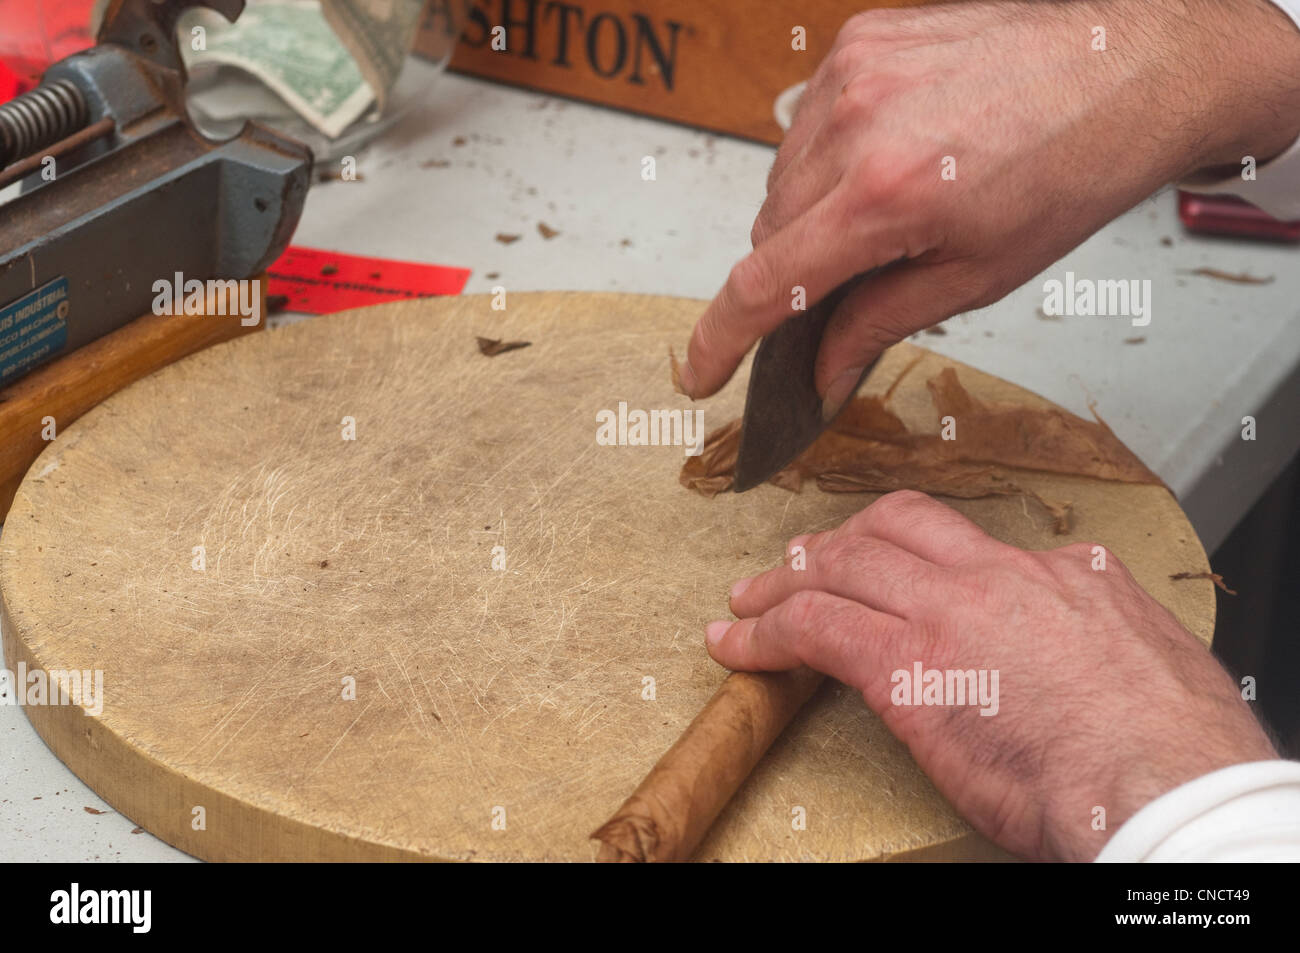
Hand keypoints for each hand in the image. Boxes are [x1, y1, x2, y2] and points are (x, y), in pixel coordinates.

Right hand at [680, 0, 1299, 414]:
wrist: (1123, 66)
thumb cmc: (1070, 167)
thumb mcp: (977, 274)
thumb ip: (879, 324)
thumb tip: (822, 372)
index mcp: (886, 196)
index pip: (765, 284)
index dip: (720, 340)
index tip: (700, 374)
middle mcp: (854, 126)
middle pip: (769, 233)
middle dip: (798, 271)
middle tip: (854, 279)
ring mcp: (851, 74)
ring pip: (782, 180)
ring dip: (813, 213)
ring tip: (894, 204)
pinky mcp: (858, 41)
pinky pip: (806, 123)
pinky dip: (829, 156)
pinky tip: (891, 154)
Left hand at [705, 490, 1276, 860]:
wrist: (1162, 782)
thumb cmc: (1167, 746)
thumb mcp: (1147, 652)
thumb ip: (1093, 624)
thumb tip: (1075, 623)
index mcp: (1060, 572)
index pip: (965, 541)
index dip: (911, 548)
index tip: (891, 565)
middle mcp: (994, 577)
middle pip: (891, 529)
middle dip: (836, 542)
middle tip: (799, 560)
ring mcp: (944, 614)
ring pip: (840, 567)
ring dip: (784, 580)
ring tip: (750, 599)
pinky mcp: (903, 668)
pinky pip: (812, 628)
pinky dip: (763, 632)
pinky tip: (736, 643)